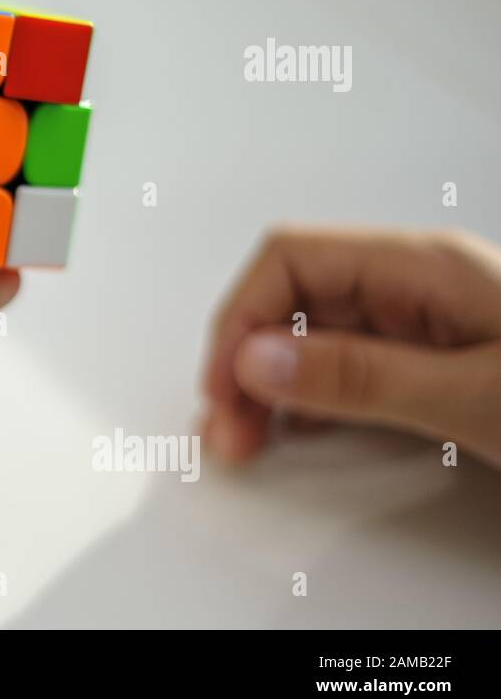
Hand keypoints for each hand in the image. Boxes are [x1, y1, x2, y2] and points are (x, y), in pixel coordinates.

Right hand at [202, 226, 500, 467]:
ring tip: (245, 438)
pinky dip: (304, 399)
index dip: (242, 319)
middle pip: (292, 300)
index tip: (223, 386)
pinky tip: (291, 430)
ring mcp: (426, 324)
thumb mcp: (476, 395)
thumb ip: (363, 376)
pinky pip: (345, 368)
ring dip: (265, 384)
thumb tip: (258, 360)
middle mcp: (418, 286)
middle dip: (244, 361)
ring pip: (311, 336)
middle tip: (228, 430)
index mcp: (425, 268)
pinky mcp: (435, 365)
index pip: (292, 261)